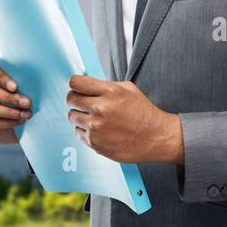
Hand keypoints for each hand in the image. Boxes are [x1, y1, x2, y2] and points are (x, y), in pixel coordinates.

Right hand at [0, 62, 31, 145]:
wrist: (19, 125)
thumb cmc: (21, 100)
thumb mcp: (24, 89)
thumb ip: (26, 82)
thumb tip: (40, 81)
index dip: (1, 77)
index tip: (16, 87)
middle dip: (9, 97)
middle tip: (27, 103)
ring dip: (9, 112)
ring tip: (26, 114)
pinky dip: (7, 122)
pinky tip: (20, 122)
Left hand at [65, 75, 183, 163]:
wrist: (156, 138)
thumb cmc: (144, 113)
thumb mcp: (129, 90)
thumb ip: (105, 85)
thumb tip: (86, 84)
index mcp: (110, 92)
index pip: (75, 82)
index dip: (75, 84)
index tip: (77, 87)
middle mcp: (101, 109)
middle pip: (70, 99)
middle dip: (75, 98)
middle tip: (83, 102)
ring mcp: (96, 127)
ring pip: (72, 116)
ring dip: (79, 115)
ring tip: (93, 117)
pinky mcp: (95, 143)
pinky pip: (78, 132)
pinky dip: (85, 130)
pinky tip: (98, 129)